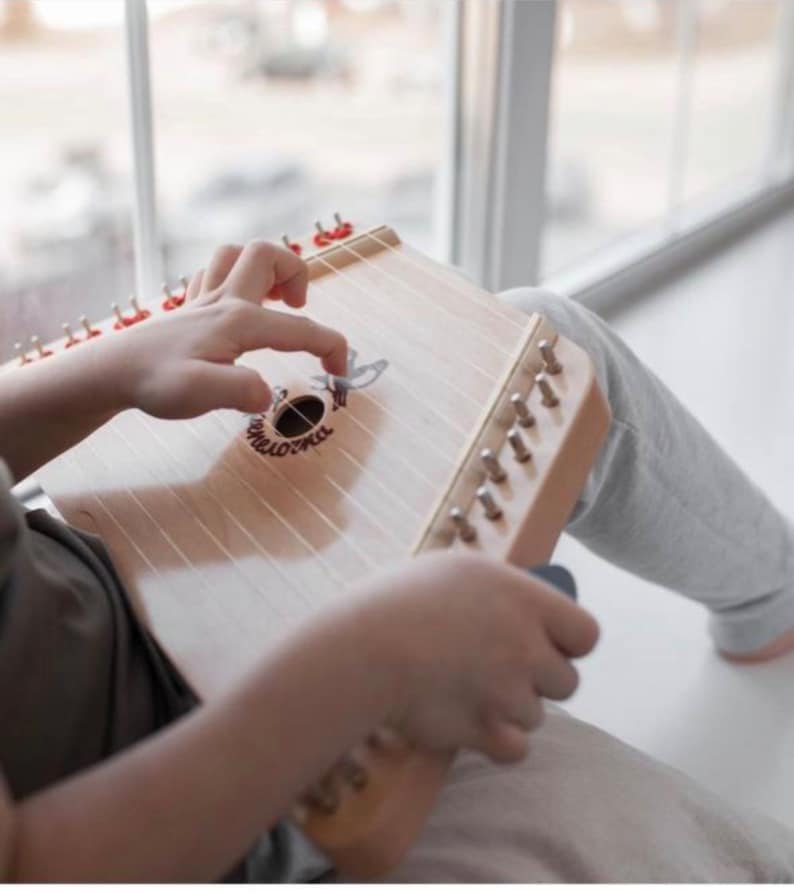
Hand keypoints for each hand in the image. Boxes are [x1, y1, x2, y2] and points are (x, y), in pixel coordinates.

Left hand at [114, 240, 347, 418]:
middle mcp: (225, 301)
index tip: (340, 373)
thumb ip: (238, 391)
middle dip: (296, 272)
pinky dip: (233, 278)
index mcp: (239, 322)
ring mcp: (204, 300)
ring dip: (263, 267)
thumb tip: (266, 394)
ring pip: (237, 254)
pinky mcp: (189, 307)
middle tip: (299, 306)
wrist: (110, 372)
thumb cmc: (154, 382)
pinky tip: (234, 304)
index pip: (302, 329)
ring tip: (274, 298)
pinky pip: (215, 271)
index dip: (332, 348)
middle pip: (266, 253)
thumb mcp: (198, 395)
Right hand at [349, 552, 598, 763]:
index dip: (569, 643)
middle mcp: (526, 646)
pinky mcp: (484, 731)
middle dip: (538, 680)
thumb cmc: (400, 599)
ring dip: (509, 709)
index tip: (545, 644)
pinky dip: (497, 741)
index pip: (587, 635)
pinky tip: (471, 721)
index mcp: (524, 599)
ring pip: (535, 715)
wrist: (363, 648)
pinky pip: (515, 749)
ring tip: (464, 687)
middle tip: (498, 669)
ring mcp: (508, 693)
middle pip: (566, 682)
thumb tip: (523, 606)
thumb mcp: (457, 571)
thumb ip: (502, 591)